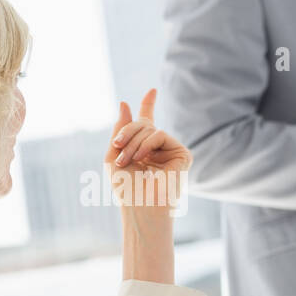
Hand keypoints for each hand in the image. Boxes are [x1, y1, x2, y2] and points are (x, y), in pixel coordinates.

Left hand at [105, 89, 191, 204]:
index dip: (149, 105)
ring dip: (132, 141)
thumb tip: (125, 103)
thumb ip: (119, 129)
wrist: (140, 206)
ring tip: (126, 160)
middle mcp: (159, 149)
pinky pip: (160, 135)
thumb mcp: (113, 155)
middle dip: (126, 131)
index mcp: (144, 149)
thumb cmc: (125, 187)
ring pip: (149, 128)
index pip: (148, 123)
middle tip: (117, 145)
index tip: (153, 90)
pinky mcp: (182, 154)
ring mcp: (171, 150)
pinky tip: (142, 158)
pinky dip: (147, 144)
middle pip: (143, 123)